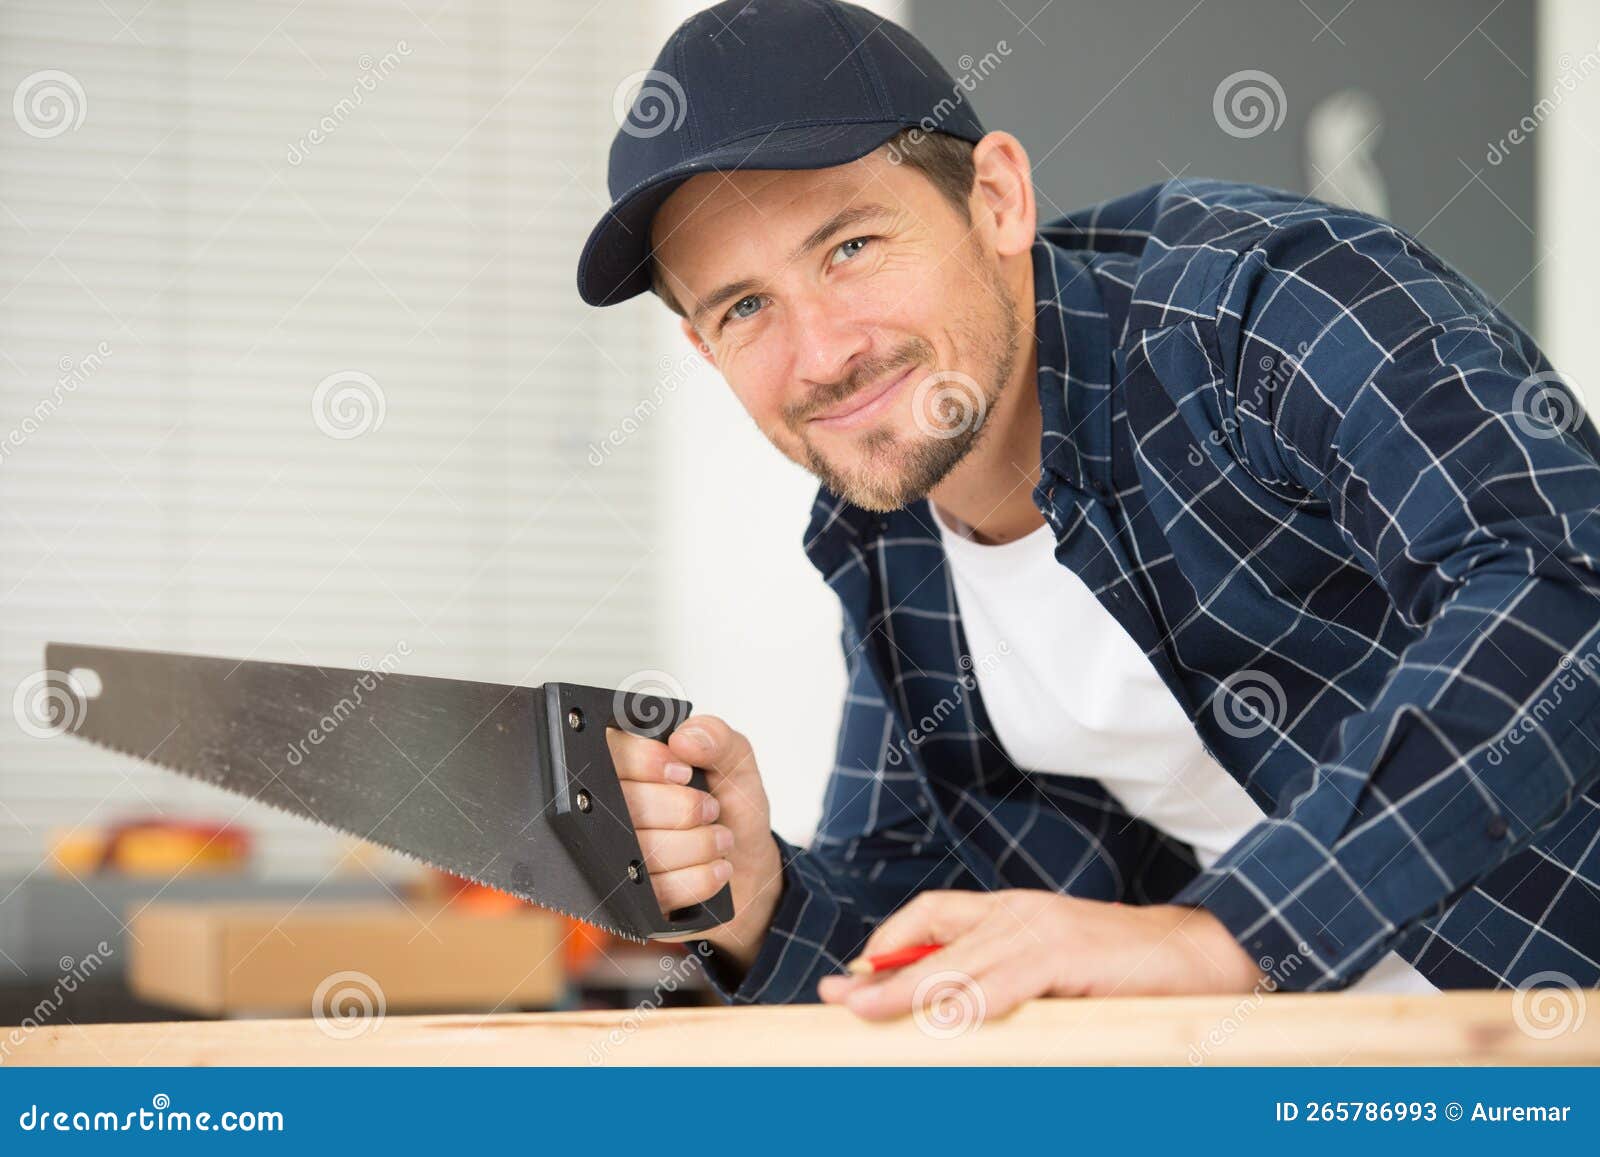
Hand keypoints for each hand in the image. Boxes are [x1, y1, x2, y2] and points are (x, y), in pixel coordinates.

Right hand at [606, 715, 782, 967]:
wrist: (748, 868)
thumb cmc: (733, 808)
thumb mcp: (736, 761)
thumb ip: (716, 737)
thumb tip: (684, 738)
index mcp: (630, 766)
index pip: (610, 754)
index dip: (646, 762)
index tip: (684, 772)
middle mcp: (615, 810)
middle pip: (624, 805)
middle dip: (684, 809)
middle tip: (711, 810)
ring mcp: (619, 858)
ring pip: (642, 850)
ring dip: (699, 844)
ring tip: (721, 839)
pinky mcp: (634, 899)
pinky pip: (657, 891)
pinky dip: (699, 877)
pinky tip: (716, 867)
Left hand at [817, 890, 1263, 1018]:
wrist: (1202, 955)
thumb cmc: (1128, 973)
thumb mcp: (1054, 975)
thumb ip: (1006, 983)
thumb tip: (954, 1016)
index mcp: (1014, 912)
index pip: (933, 915)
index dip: (889, 944)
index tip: (856, 977)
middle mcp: (1018, 912)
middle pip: (931, 937)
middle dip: (879, 971)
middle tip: (837, 997)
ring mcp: (1040, 930)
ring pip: (955, 962)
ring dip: (904, 990)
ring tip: (863, 1011)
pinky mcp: (1064, 954)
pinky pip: (1002, 981)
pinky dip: (964, 1000)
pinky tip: (936, 1017)